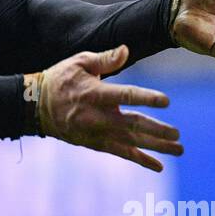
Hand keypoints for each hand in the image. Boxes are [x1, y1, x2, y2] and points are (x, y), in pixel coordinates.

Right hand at [32, 45, 182, 171]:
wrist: (36, 106)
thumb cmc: (60, 79)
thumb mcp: (79, 62)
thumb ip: (105, 58)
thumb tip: (126, 50)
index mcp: (95, 93)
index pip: (125, 96)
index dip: (146, 98)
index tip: (167, 101)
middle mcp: (97, 116)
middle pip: (132, 124)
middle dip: (157, 130)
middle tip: (177, 134)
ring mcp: (97, 133)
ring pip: (131, 142)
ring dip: (156, 147)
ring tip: (179, 149)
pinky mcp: (95, 143)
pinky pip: (121, 153)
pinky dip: (140, 159)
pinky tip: (158, 165)